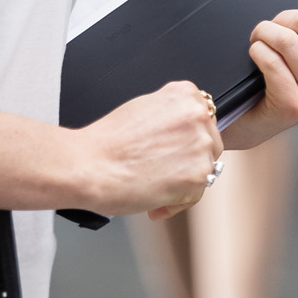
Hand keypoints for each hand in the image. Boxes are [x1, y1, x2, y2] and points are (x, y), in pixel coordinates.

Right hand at [70, 79, 222, 220]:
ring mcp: (201, 146)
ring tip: (154, 187)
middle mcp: (197, 116)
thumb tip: (177, 134)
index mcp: (184, 94)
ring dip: (182, 183)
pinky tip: (154, 201)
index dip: (187, 138)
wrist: (88, 166)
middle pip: (209, 144)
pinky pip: (195, 195)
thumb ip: (168, 116)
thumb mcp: (141, 110)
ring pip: (204, 171)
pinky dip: (175, 203)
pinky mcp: (198, 175)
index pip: (202, 118)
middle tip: (162, 171)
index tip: (175, 150)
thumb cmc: (105, 143)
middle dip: (188, 160)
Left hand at [220, 0, 297, 152]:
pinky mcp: (293, 105)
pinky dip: (257, 51)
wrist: (257, 120)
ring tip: (260, 40)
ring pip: (286, 39)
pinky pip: (271, 60)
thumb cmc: (291, 79)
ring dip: (264, 33)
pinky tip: (256, 56)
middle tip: (273, 30)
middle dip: (282, 19)